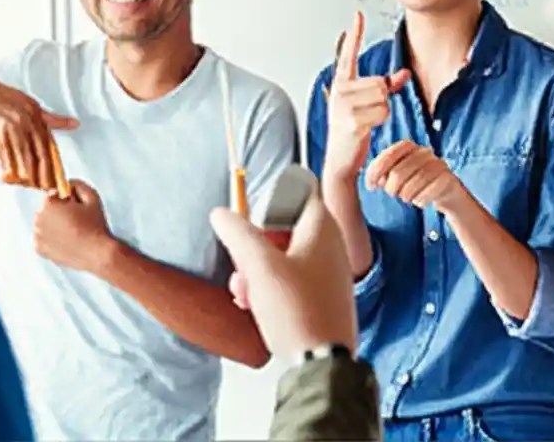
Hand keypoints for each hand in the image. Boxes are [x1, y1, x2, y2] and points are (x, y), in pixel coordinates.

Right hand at [0, 76, 78, 191]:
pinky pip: (3, 151)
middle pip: (38, 150)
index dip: (53, 162)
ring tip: (30, 186)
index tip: (57, 178)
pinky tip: (9, 176)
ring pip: (22, 154)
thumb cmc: (0, 99)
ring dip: (27, 172)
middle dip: (43, 172)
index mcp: (35, 111)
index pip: (49, 142)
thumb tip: (75, 123)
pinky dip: (6, 165)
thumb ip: (49, 118)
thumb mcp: (26, 104)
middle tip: (46, 188)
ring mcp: (9, 122)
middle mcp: (25, 117)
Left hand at [33, 180, 112, 272]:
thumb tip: (69, 183)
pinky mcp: (39, 249)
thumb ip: (78, 185)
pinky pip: (42, 240)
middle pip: (46, 211)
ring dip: (53, 226)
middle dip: (57, 213)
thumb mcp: (92, 198)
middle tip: (74, 222)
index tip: (75, 209)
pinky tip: (66, 242)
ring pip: (43, 225)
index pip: (52, 197)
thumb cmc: (95, 225)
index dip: (65, 202)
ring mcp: (37, 235)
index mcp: (49, 204)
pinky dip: (51, 240)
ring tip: (71, 233)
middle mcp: (39, 219)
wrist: (96, 253)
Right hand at [210, 181, 357, 356]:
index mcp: (322, 227)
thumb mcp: (259, 266)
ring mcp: (329, 272)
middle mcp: (331, 245)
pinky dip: (271, 285)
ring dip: (259, 268)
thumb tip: (221, 213)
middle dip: (256, 243)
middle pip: (287, 226)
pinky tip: (254, 304)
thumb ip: (238, 234)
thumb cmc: (297, 311)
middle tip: (241, 262)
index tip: (253, 214)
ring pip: (286, 255)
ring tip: (242, 290)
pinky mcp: (323, 296)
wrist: (322, 362)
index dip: (272, 198)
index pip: (300, 190)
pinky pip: (293, 279)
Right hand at [321, 11, 410, 183]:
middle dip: (383, 98)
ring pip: (383, 96)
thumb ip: (386, 87)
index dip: (354, 34)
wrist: (340, 160)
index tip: (358, 15)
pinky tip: (367, 129)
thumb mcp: (367, 106)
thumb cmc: (352, 131)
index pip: (348, 54)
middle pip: (380, 82)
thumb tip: (405, 73)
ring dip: (383, 111)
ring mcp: (344, 105)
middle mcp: (340, 91)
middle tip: (368, 113)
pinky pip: (382, 111)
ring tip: (367, 122)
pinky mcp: (352, 120)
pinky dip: (381, 121)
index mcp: (341, 84)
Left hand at [363, 140, 469, 214]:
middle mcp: (424, 152)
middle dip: (391, 188)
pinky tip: (419, 202)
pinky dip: (422, 199)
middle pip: (400, 172)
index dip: (376, 171)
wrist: (443, 191)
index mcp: (409, 146)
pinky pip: (431, 190)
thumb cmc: (413, 182)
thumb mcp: (394, 177)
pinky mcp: (449, 178)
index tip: (370, 187)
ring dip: (406, 195)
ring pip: (416, 181)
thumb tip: (372, 182)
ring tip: (406, 198)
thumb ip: (381, 175)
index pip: (389, 155)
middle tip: (393, 194)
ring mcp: (438, 164)